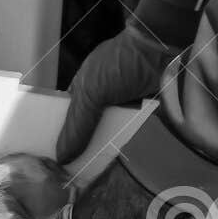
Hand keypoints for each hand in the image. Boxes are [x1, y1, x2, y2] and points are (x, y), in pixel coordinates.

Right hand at [55, 27, 179, 164]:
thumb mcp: (92, 94)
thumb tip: (62, 158)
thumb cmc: (123, 63)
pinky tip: (114, 155)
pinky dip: (123, 139)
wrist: (166, 48)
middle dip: (79, 144)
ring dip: (102, 144)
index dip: (57, 134)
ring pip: (107, 128)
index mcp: (82, 87)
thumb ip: (77, 126)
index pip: (65, 115)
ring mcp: (122, 101)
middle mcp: (100, 94)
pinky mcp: (142, 107)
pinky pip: (129, 127)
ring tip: (89, 170)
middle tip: (69, 170)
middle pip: (85, 125)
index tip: (52, 157)